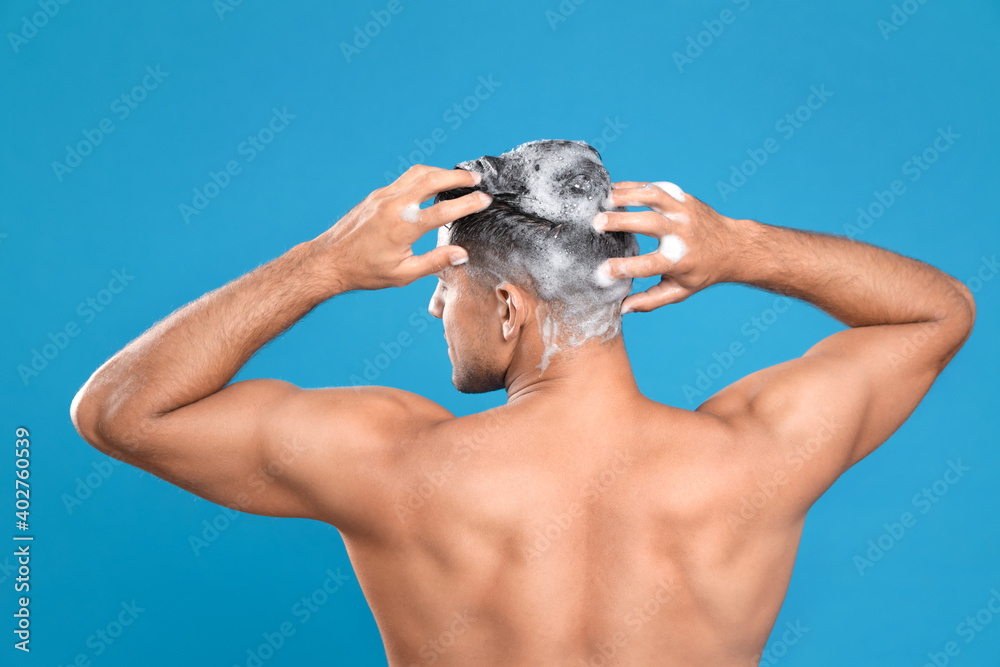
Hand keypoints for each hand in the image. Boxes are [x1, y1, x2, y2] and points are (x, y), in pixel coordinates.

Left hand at [315, 165, 491, 290]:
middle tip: (476, 179)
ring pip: (417, 174)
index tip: (485, 200)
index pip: (444, 210)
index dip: (468, 204)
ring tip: (457, 177)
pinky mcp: (376, 196)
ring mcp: (383, 197)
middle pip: (432, 180)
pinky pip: (405, 179)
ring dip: (440, 172)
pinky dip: (423, 177)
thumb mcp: (403, 274)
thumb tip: (462, 255)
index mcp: (403, 226)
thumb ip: (434, 263)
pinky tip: (431, 184)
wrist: (329, 260)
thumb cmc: (365, 271)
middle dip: (457, 177)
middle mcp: (394, 205)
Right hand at [595, 181, 742, 312]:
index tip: (602, 270)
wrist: (733, 246)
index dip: (624, 267)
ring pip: (653, 196)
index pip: (649, 265)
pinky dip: (634, 185)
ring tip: (603, 199)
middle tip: (596, 223)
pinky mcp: (682, 198)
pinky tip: (615, 189)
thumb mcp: (679, 290)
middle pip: (649, 223)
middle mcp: (682, 234)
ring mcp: (683, 212)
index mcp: (679, 261)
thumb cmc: (701, 271)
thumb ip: (650, 300)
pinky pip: (657, 187)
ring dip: (626, 195)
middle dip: (620, 221)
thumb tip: (622, 308)